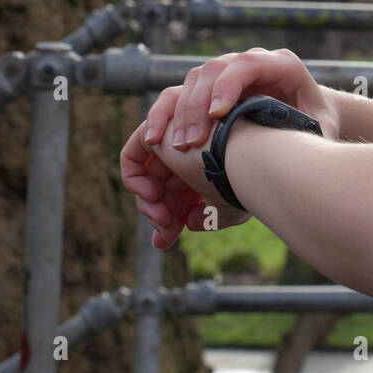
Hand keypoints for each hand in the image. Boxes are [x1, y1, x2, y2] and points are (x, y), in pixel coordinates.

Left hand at [119, 115, 249, 247]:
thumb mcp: (224, 209)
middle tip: (164, 233)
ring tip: (161, 218)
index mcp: (208, 169)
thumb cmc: (240, 185)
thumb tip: (189, 223)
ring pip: (147, 178)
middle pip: (161, 189)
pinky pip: (131, 156)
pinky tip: (150, 195)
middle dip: (158, 215)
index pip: (179, 195)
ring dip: (148, 204)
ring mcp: (173, 143)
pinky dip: (133, 179)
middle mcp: (190, 155)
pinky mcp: (157, 133)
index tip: (168, 239)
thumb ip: (205, 217)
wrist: (241, 160)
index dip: (171, 220)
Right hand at [144, 47, 340, 152]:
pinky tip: (155, 139)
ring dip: (182, 112)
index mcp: (281, 64)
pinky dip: (166, 113)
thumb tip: (313, 144)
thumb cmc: (315, 116)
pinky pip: (181, 92)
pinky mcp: (211, 85)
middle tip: (191, 141)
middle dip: (199, 104)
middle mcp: (250, 61)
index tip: (217, 114)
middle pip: (215, 70)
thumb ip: (320, 131)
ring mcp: (228, 70)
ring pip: (195, 79)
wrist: (306, 107)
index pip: (248, 64)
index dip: (229, 85)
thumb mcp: (322, 122)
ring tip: (178, 146)